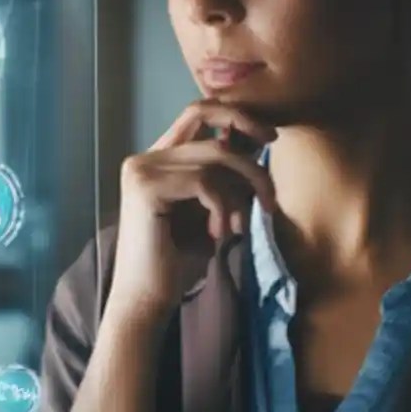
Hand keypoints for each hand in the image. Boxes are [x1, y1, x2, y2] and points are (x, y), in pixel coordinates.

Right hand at [107, 99, 278, 320]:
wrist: (148, 299)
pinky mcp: (145, 187)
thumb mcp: (212, 210)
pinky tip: (219, 234)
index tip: (269, 137)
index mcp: (158, 159)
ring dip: (242, 190)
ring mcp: (142, 169)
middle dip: (246, 136)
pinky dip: (223, 208)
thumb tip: (257, 143)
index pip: (197, 112)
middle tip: (268, 176)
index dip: (236, 114)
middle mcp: (145, 157)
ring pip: (214, 154)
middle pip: (204, 117)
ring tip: (243, 225)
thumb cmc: (179, 261)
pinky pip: (204, 181)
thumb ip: (225, 177)